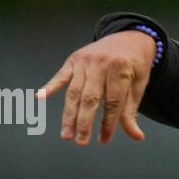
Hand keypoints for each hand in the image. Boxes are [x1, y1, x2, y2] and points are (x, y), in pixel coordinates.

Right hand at [37, 30, 156, 144]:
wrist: (128, 36)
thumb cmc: (135, 65)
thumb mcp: (139, 85)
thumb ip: (132, 110)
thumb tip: (137, 138)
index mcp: (121, 69)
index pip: (112, 102)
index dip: (108, 123)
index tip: (104, 140)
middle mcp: (101, 64)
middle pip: (90, 98)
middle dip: (84, 122)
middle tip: (80, 142)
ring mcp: (85, 61)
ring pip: (74, 92)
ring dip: (69, 115)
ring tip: (66, 135)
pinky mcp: (73, 60)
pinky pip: (61, 75)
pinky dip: (50, 86)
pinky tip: (39, 97)